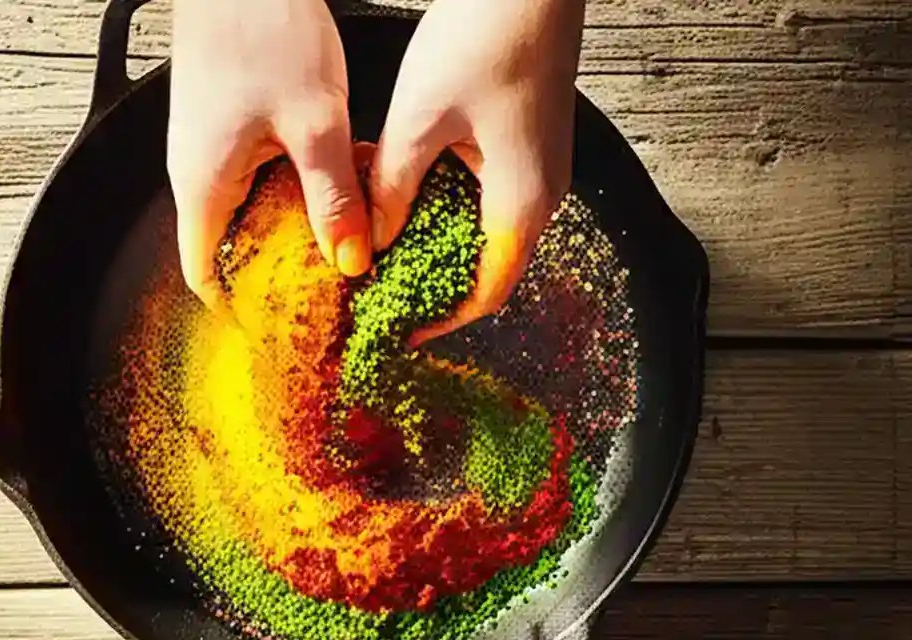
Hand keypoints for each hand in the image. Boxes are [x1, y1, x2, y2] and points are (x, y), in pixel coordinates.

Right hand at [167, 0, 371, 307]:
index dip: (240, 312)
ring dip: (297, 224)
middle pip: (230, 248)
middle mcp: (195, 171)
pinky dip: (296, 184)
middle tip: (336, 285)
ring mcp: (210, 143)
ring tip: (349, 228)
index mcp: (202, 185)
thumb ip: (334, 198)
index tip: (284, 329)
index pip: (203, 277)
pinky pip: (259, 172)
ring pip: (251, 208)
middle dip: (282, 272)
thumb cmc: (264, 30)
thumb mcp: (315, 124)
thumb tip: (352, 260)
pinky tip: (340, 173)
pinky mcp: (229, 118)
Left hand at [368, 0, 584, 345]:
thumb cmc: (487, 38)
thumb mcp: (419, 121)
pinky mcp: (529, 138)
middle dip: (429, 275)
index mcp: (522, 203)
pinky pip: (486, 190)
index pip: (486, 292)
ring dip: (431, 231)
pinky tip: (402, 179)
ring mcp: (540, 165)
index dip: (442, 319)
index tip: (400, 329)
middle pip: (485, 263)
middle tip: (379, 279)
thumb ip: (391, 189)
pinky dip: (444, 198)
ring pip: (481, 225)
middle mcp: (542, 193)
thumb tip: (369, 238)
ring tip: (380, 227)